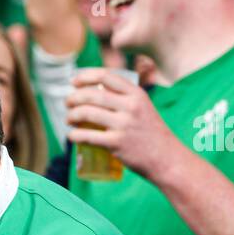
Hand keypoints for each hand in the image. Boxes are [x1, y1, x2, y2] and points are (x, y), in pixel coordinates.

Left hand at [66, 68, 187, 182]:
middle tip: (67, 103)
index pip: (106, 76)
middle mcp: (130, 106)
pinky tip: (71, 136)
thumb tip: (96, 93)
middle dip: (74, 97)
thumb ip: (126, 99)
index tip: (73, 81)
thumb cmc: (151, 133)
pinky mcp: (116, 143)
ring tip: (68, 119)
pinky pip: (88, 136)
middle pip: (93, 94)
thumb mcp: (143, 108)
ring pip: (87, 113)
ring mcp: (123, 125)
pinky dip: (74, 135)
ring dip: (71, 115)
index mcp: (137, 94)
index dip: (85, 76)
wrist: (166, 158)